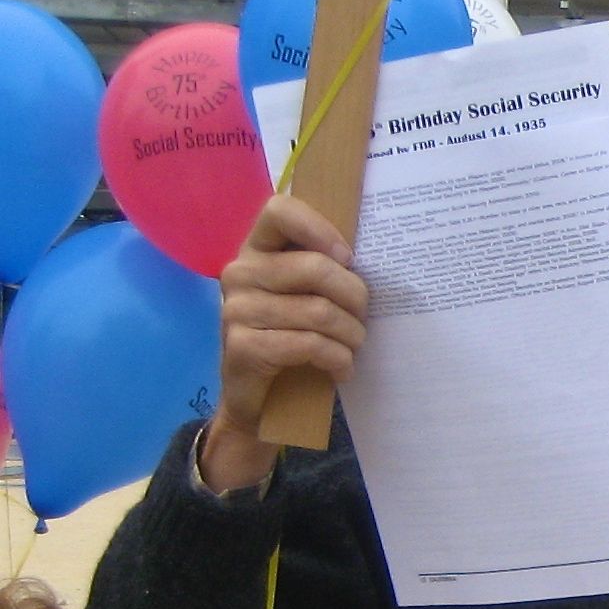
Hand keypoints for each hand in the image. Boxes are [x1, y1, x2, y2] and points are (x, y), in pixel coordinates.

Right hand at [202, 195, 367, 490]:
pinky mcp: (243, 346)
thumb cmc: (293, 336)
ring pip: (320, 312)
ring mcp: (237, 309)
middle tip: (362, 320)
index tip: (347, 258)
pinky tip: (340, 369)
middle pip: (316, 268)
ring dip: (351, 335)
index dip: (320, 228)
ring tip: (353, 347)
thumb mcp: (306, 295)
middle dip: (355, 298)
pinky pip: (310, 344)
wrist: (259, 398)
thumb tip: (371, 255)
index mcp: (256, 249)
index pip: (279, 210)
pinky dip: (338, 360)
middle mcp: (239, 272)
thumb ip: (323, 268)